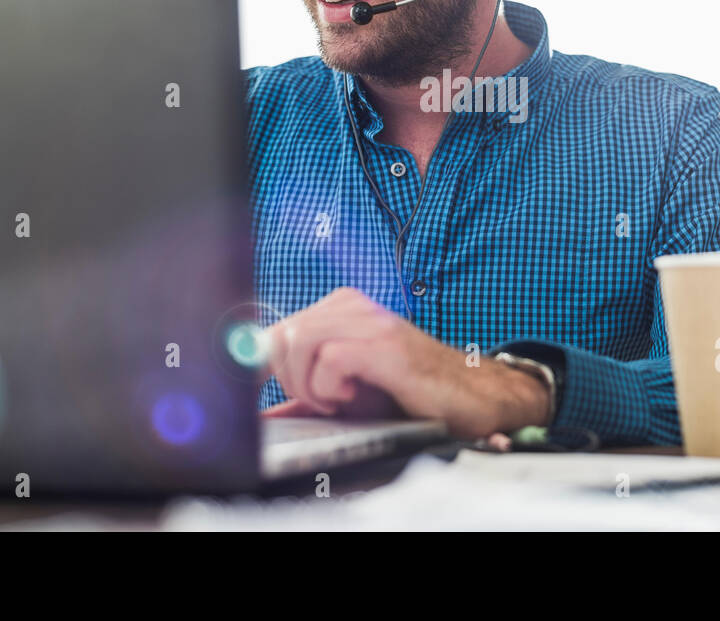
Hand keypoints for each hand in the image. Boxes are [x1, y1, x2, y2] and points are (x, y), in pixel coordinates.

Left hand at [258, 287, 549, 439]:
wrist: (471, 396)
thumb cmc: (410, 393)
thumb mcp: (348, 390)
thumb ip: (305, 394)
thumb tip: (258, 415)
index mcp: (339, 308)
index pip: (275, 328)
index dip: (255, 364)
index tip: (249, 393)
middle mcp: (351, 305)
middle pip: (280, 335)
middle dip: (289, 380)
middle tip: (324, 401)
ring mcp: (369, 320)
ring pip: (298, 342)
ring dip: (310, 385)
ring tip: (339, 400)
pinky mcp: (384, 344)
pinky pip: (328, 359)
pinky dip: (331, 388)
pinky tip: (354, 397)